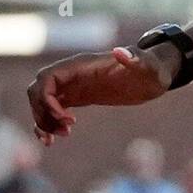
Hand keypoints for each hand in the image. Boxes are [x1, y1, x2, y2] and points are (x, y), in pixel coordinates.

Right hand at [27, 46, 171, 145]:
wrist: (155, 77)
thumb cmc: (152, 69)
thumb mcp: (147, 67)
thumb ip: (135, 59)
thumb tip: (119, 51)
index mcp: (82, 64)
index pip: (47, 77)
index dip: (47, 99)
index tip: (67, 118)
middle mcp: (73, 73)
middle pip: (37, 91)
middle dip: (43, 112)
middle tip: (65, 130)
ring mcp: (73, 84)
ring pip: (41, 101)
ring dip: (43, 121)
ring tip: (61, 137)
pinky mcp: (77, 96)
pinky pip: (50, 108)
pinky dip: (46, 124)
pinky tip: (52, 140)